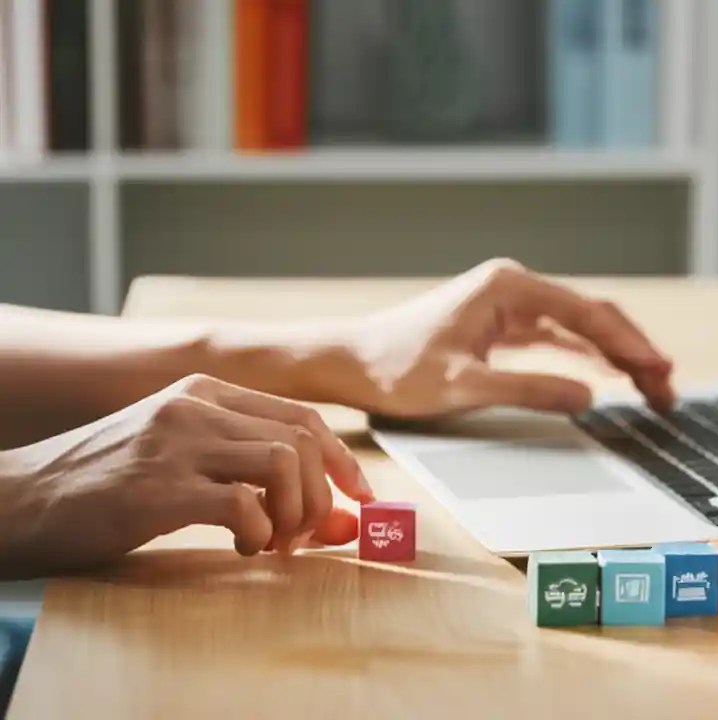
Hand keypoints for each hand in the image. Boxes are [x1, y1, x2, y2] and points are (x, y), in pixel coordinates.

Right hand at [0, 375, 371, 578]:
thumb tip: (340, 519)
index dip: (343, 461)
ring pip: (284, 463)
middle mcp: (195, 406)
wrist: (20, 498)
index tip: (361, 499)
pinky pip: (243, 504)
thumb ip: (257, 477)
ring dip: (296, 513)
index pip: (304, 416)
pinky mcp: (157, 488)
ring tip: (274, 542)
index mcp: (206, 392)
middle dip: (323, 494)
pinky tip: (241, 547)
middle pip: (303, 439)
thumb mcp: (183, 461)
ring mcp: (176, 443)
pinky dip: (259, 533)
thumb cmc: (106, 485)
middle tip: (306, 536)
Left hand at [330, 259, 676, 417]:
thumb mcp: (464, 386)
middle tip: (668, 389)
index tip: (659, 373)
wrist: (350, 364)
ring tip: (653, 388)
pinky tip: (612, 378)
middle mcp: (514, 288)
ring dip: (616, 357)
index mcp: (509, 287)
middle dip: (634, 351)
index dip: (630, 346)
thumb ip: (528, 389)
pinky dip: (588, 359)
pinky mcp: (502, 327)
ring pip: (580, 329)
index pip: (587, 314)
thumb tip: (589, 397)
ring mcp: (510, 306)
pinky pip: (559, 340)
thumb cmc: (396, 371)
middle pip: (592, 316)